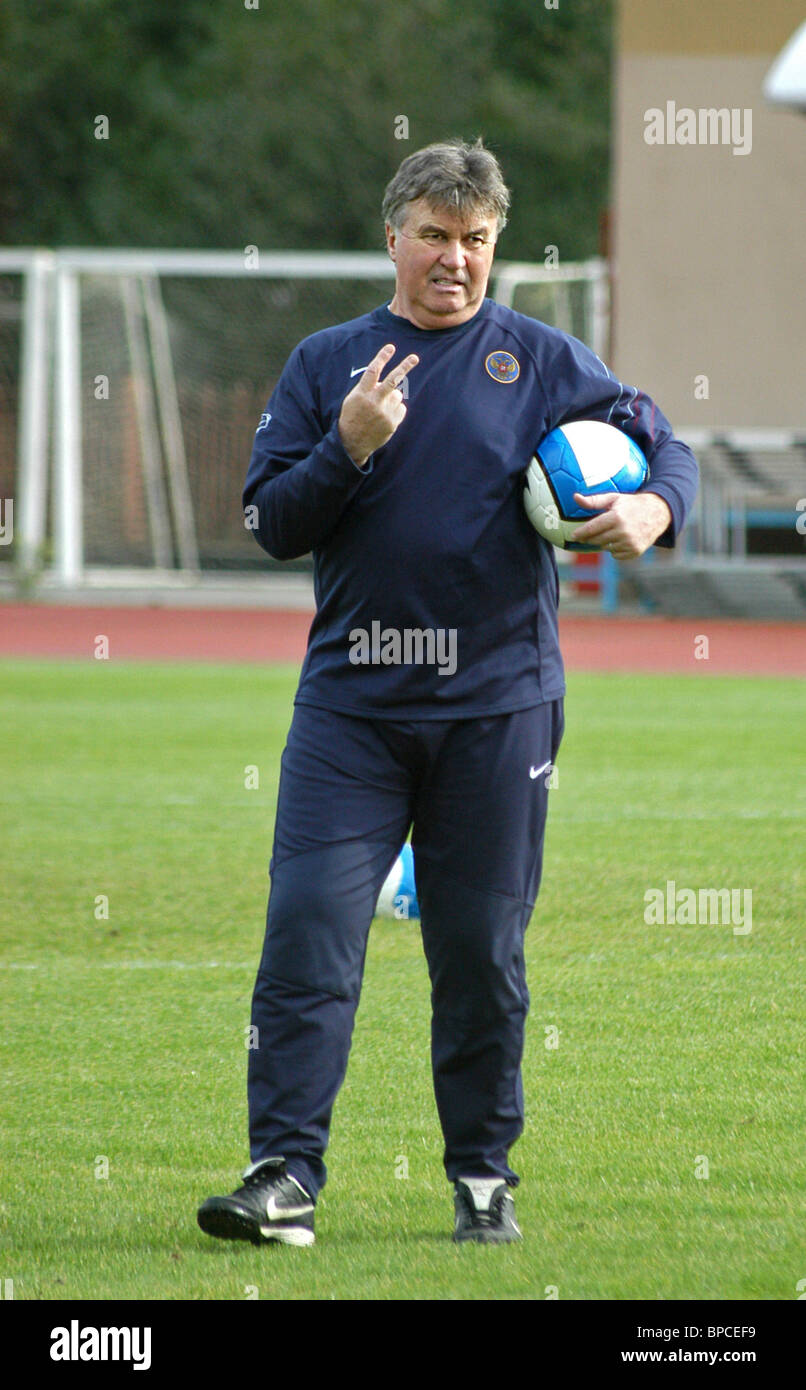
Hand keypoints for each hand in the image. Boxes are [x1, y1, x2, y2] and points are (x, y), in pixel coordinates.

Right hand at [338, 344, 418, 466]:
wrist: (352, 443)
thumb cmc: (353, 416)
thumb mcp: (354, 399)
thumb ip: (368, 388)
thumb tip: (385, 380)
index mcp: (362, 394)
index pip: (373, 372)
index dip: (382, 358)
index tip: (391, 347)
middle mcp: (374, 402)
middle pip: (392, 381)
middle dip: (404, 367)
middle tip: (415, 357)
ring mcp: (384, 413)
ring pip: (397, 395)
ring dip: (391, 397)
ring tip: (379, 409)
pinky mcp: (392, 423)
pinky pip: (401, 408)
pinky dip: (395, 409)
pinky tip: (384, 417)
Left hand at [570, 491, 671, 559]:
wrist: (658, 512)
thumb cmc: (632, 504)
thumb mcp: (614, 498)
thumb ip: (593, 500)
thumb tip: (575, 497)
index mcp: (616, 517)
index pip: (592, 528)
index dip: (580, 533)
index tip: (573, 536)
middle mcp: (623, 531)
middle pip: (597, 540)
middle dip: (591, 538)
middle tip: (589, 534)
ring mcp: (630, 542)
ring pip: (606, 547)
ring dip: (605, 542)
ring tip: (613, 532)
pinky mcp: (636, 551)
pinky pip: (616, 555)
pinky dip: (615, 549)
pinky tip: (621, 539)